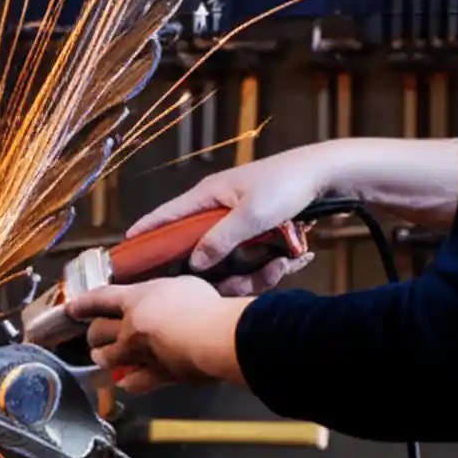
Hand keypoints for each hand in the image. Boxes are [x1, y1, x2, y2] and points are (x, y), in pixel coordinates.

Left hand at [66, 277, 250, 394]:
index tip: (70, 308)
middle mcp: (129, 327)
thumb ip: (166, 294)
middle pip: (98, 332)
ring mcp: (138, 354)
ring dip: (103, 357)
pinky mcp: (154, 377)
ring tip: (103, 357)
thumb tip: (167, 298)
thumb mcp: (183, 285)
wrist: (213, 338)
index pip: (101, 299)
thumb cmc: (202, 305)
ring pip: (107, 358)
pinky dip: (129, 382)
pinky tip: (128, 382)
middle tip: (95, 336)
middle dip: (94, 335)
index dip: (84, 303)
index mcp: (135, 299)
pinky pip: (132, 383)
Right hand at [130, 145, 326, 295]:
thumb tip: (194, 263)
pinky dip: (272, 263)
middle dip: (222, 272)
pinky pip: (254, 257)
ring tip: (284, 264)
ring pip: (232, 259)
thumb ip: (218, 240)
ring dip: (257, 270)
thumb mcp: (250, 216)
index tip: (126, 247)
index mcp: (208, 196)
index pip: (166, 216)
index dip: (145, 232)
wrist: (331, 174)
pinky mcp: (260, 230)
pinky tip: (295, 257)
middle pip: (201, 249)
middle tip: (236, 283)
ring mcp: (240, 220)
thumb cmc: (288, 184)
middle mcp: (219, 208)